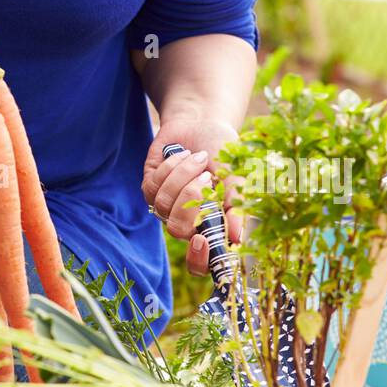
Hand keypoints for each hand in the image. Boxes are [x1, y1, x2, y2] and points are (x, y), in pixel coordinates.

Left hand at [141, 116, 242, 276]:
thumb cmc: (225, 153)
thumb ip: (237, 206)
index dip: (198, 259)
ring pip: (164, 204)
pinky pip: (152, 186)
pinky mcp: (149, 187)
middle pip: (177, 229)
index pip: (199, 263)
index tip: (201, 240)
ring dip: (183, 175)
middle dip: (191, 198)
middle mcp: (187, 222)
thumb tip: (237, 239)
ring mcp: (166, 206)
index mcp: (211, 227)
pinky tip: (182, 155)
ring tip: (199, 159)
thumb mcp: (237, 176)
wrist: (202, 123)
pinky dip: (170, 166)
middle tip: (206, 177)